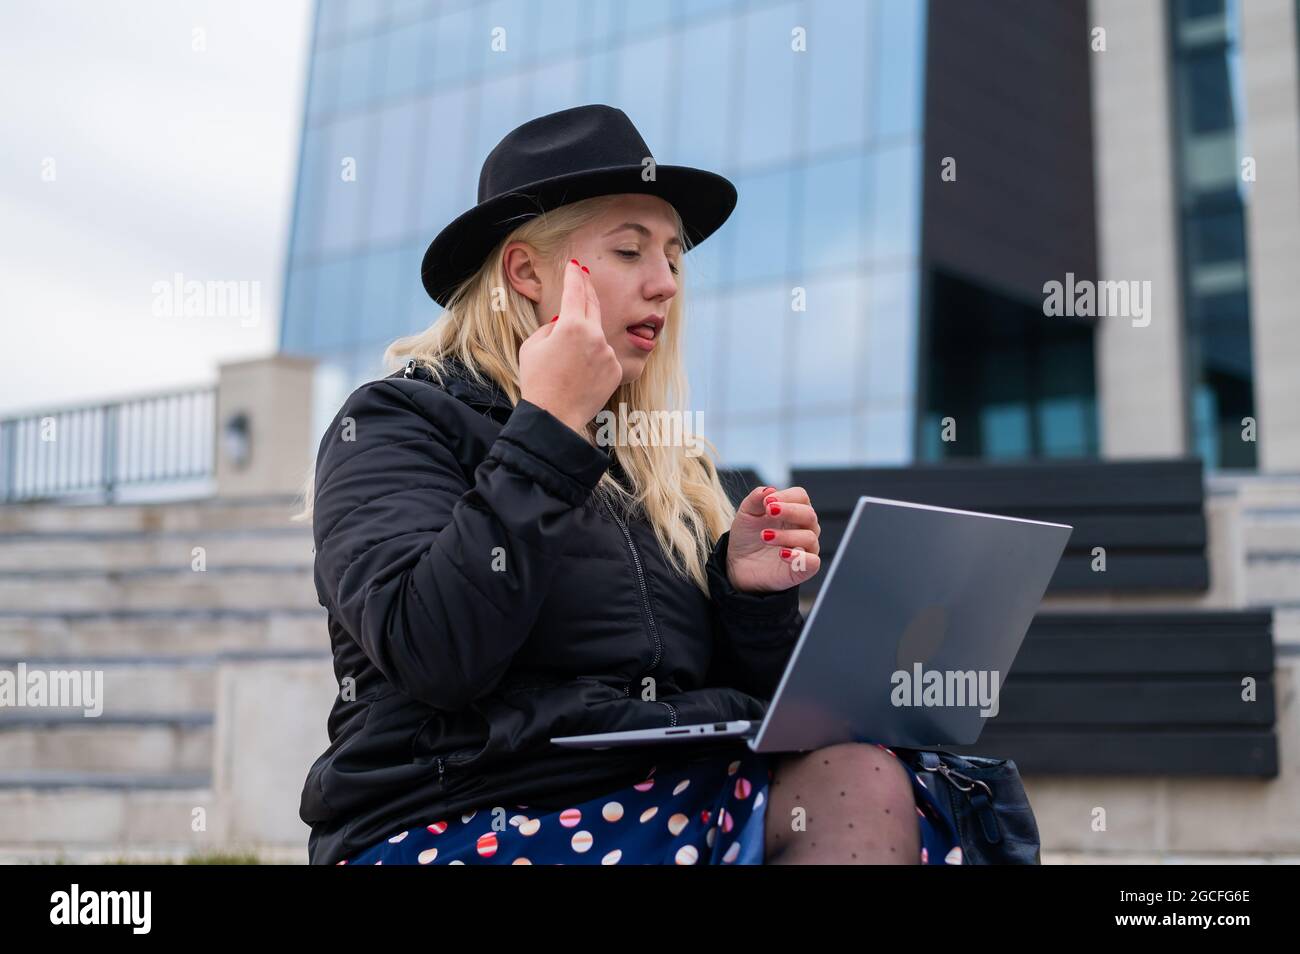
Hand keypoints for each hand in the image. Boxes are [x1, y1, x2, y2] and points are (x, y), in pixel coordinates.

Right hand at [518, 258, 621, 435]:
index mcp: (571, 326)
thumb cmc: (537, 381)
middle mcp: (595, 336)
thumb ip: (550, 327)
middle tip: (584, 277)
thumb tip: (564, 322)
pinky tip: (579, 375)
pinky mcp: (616, 369)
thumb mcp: (532, 346)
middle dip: (587, 289)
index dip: (574, 275)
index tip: (575, 266)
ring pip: (596, 337)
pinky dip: (594, 359)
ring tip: (566, 362)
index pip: (575, 291)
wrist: (554, 416)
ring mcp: (608, 353)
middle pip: (592, 305)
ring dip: (585, 339)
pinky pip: (604, 357)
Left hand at [724, 485, 821, 592]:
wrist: (737, 564)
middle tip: (769, 512)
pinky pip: (813, 562)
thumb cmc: (747, 536)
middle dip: (790, 511)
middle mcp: (803, 528)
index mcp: (792, 511)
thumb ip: (755, 499)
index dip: (786, 496)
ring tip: (765, 536)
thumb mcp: (746, 514)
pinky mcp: (802, 569)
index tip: (767, 502)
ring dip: (786, 535)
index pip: (801, 496)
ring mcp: (804, 549)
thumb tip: (769, 489)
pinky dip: (800, 557)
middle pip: (809, 514)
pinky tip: (782, 554)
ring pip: (810, 537)